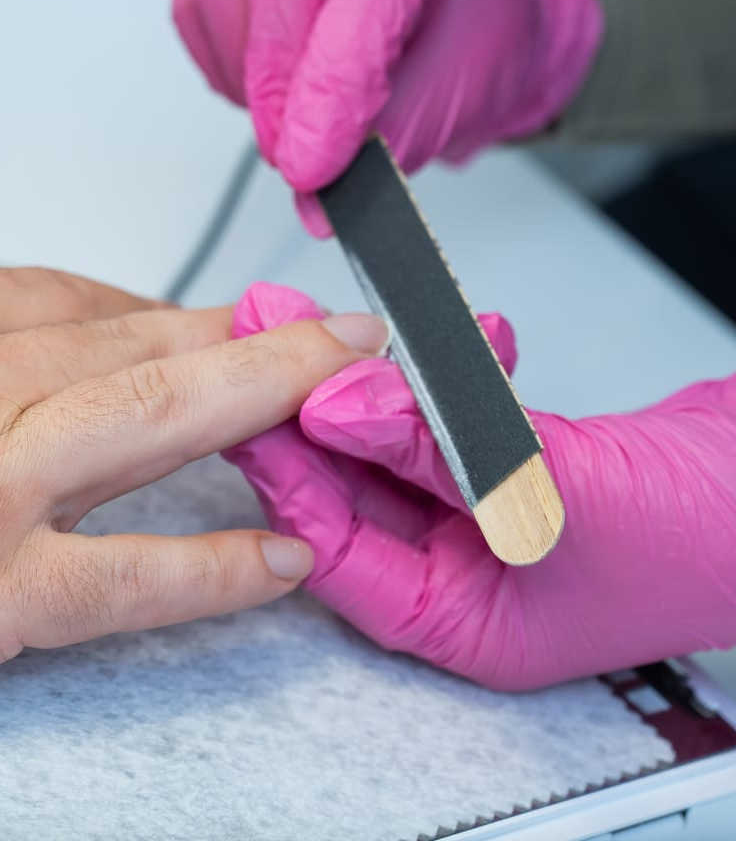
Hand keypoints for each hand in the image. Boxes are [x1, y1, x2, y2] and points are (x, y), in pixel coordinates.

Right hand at [0, 228, 387, 773]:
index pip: (67, 297)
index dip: (152, 308)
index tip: (203, 320)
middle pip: (141, 341)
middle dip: (249, 332)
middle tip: (327, 328)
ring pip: (163, 421)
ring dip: (272, 397)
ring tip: (345, 386)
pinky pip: (135, 576)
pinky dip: (221, 566)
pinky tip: (284, 555)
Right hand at [173, 0, 601, 233]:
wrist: (455, 13)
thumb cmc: (463, 35)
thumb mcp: (454, 92)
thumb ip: (386, 142)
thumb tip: (316, 197)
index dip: (333, 81)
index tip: (311, 164)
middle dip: (275, 57)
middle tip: (287, 151)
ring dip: (244, 67)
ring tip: (287, 123)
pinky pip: (193, 0)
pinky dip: (220, 64)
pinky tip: (263, 94)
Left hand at [224, 282, 735, 689]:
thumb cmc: (707, 537)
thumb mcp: (555, 491)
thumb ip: (438, 447)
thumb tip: (337, 405)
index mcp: (462, 618)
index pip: (338, 548)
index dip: (288, 473)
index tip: (246, 404)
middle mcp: (465, 570)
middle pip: (355, 486)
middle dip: (311, 408)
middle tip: (260, 335)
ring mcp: (487, 511)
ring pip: (398, 442)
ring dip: (373, 379)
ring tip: (329, 318)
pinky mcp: (515, 459)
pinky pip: (455, 415)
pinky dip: (452, 374)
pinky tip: (457, 335)